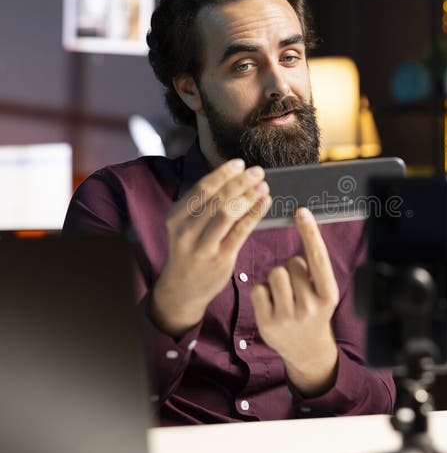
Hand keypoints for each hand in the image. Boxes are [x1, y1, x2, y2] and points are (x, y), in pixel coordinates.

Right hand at [150, 159, 270, 336]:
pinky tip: (264, 203)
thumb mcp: (185, 226)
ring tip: (263, 186)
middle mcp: (186, 231)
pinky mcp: (221, 259)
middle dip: (240, 182)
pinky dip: (254, 214)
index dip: (223, 173)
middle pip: (217, 199)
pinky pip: (241, 232)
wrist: (182, 289)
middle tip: (258, 171)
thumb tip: (232, 177)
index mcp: (175, 217)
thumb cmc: (189, 250)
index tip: (240, 163)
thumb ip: (202, 205)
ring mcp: (203, 247)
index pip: (202, 189)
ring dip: (249, 196)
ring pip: (228, 214)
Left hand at [251, 207, 339, 396]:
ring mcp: (288, 316)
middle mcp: (310, 306)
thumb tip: (304, 227)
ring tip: (284, 295)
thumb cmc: (314, 311)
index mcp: (328, 294)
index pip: (318, 257)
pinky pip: (258, 289)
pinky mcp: (268, 323)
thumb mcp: (324, 292)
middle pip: (290, 263)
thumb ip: (316, 267)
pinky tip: (272, 304)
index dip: (310, 233)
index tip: (301, 211)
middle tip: (297, 288)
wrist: (307, 349)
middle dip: (292, 269)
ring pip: (274, 273)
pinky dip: (263, 292)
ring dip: (276, 278)